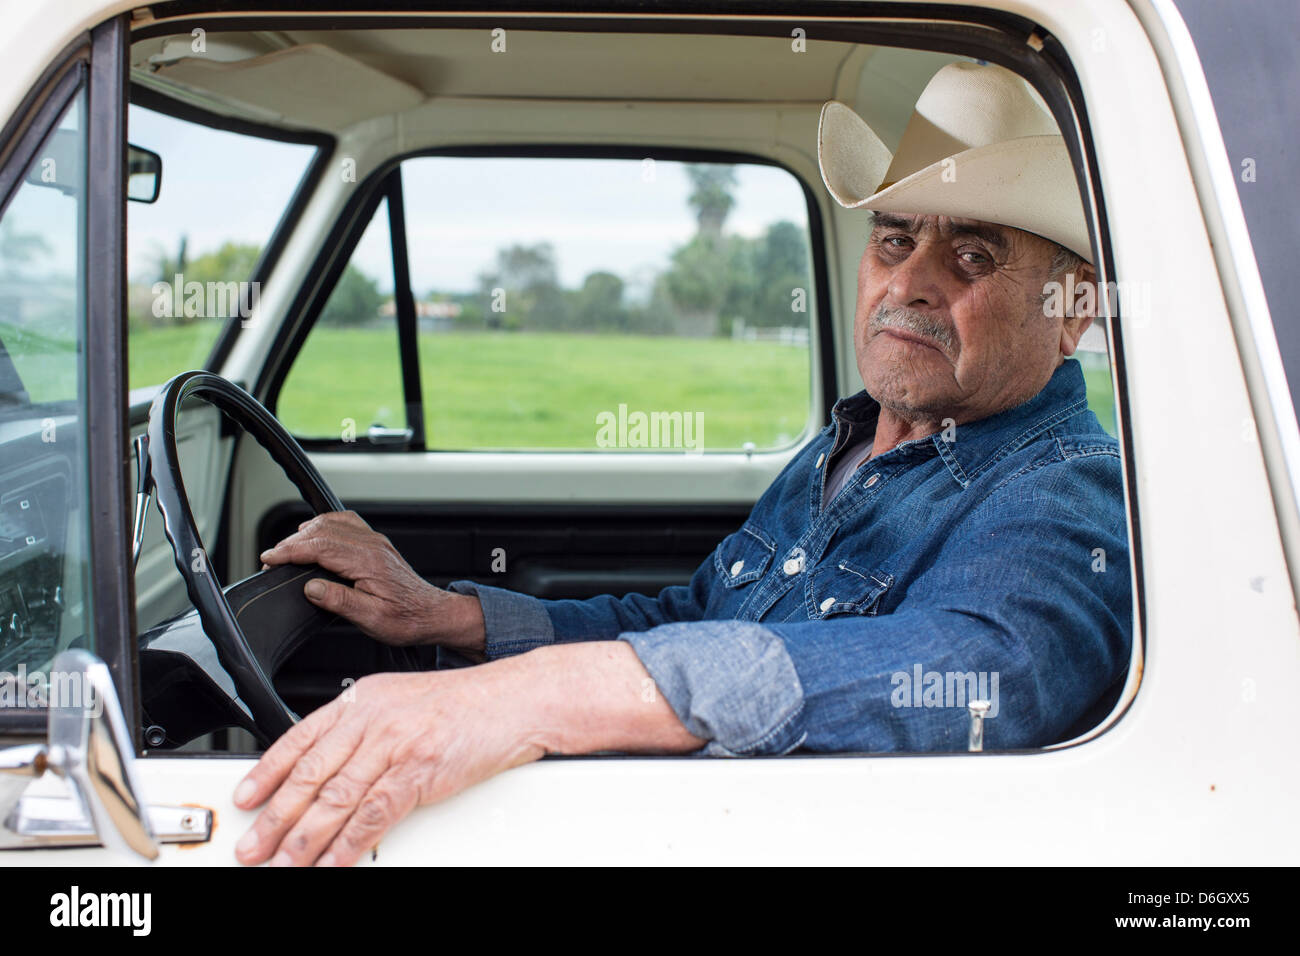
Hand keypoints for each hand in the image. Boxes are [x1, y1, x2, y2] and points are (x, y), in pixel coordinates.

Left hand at [232, 666, 543, 866]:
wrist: (515, 699)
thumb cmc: (468, 703)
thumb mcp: (404, 701)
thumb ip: (367, 726)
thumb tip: (333, 759)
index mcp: (362, 700)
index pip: (300, 737)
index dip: (267, 771)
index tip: (246, 797)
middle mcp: (372, 719)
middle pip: (310, 775)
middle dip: (274, 816)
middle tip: (252, 846)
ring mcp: (394, 744)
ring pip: (335, 799)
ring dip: (304, 839)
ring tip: (283, 864)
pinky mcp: (419, 770)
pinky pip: (373, 814)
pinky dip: (349, 844)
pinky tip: (333, 861)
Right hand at [260, 510, 482, 651]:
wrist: (431, 614)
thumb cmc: (406, 619)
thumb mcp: (371, 618)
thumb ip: (339, 601)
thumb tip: (311, 588)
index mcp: (368, 560)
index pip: (320, 546)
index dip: (290, 551)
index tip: (269, 558)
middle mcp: (372, 545)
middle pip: (322, 531)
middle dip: (291, 543)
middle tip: (271, 559)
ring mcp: (375, 541)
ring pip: (332, 523)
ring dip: (306, 533)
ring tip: (286, 549)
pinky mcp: (376, 544)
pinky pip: (346, 523)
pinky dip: (324, 525)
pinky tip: (314, 534)